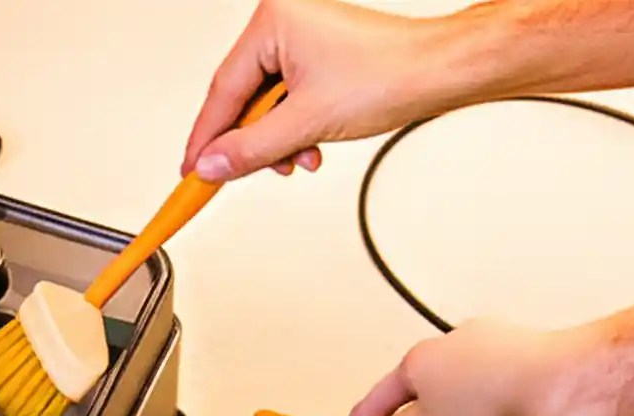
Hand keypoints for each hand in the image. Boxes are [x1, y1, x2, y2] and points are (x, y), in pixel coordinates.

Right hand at [182, 0, 481, 180]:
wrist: (441, 72)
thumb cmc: (392, 74)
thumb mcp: (307, 122)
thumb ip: (250, 149)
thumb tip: (211, 165)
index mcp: (273, 21)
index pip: (223, 90)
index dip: (206, 138)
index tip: (191, 170)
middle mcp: (282, 21)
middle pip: (242, 97)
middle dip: (248, 141)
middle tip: (231, 175)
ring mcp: (299, 37)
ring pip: (264, 103)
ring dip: (274, 140)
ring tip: (294, 159)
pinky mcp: (315, 55)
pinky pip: (285, 98)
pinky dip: (291, 129)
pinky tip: (306, 146)